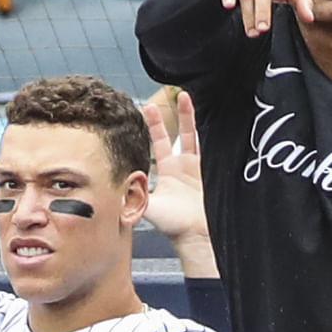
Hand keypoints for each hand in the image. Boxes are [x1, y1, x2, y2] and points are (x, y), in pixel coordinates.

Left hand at [143, 91, 207, 242]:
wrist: (199, 236)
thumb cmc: (174, 226)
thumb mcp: (150, 207)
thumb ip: (135, 195)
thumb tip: (115, 188)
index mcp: (168, 172)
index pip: (160, 142)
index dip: (155, 125)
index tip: (147, 106)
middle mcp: (184, 168)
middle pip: (181, 135)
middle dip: (178, 115)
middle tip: (177, 95)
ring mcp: (201, 169)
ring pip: (198, 137)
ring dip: (194, 118)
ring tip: (189, 97)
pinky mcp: (216, 173)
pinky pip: (215, 149)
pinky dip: (215, 135)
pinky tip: (216, 118)